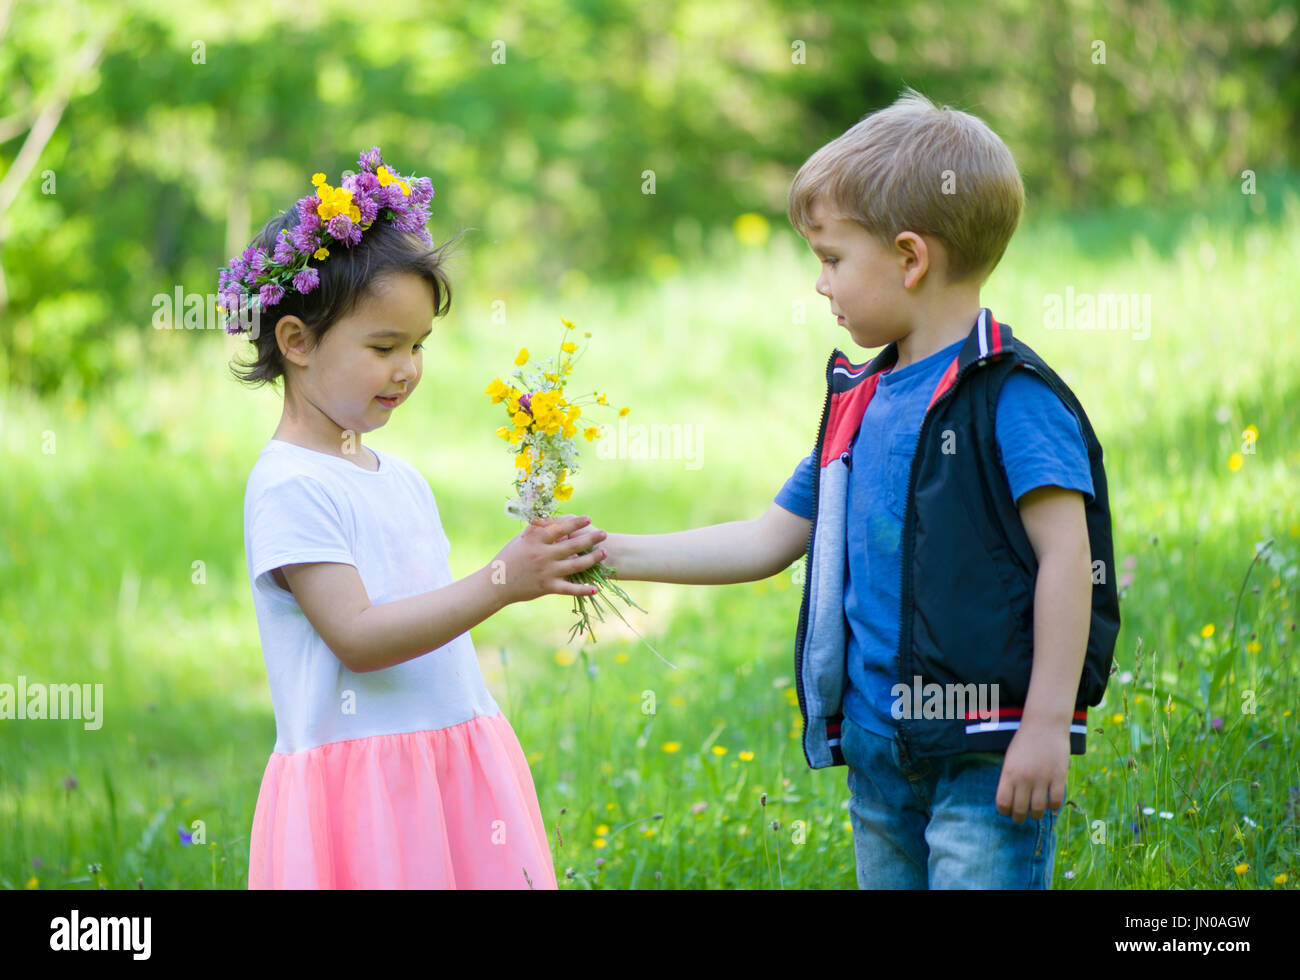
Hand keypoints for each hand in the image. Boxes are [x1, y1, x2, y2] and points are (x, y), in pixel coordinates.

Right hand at [490, 514, 607, 606]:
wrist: (496, 583)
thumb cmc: (508, 557)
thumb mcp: (520, 540)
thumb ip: (537, 530)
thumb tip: (554, 519)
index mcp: (536, 540)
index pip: (560, 528)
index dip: (576, 523)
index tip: (588, 518)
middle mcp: (543, 555)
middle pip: (573, 545)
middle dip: (591, 538)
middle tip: (604, 534)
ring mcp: (547, 572)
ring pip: (576, 565)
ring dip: (592, 559)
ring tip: (604, 553)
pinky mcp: (548, 587)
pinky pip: (569, 589)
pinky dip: (583, 589)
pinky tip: (595, 588)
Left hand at [995, 722, 1068, 822]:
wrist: (1044, 725)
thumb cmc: (1024, 741)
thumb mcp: (1010, 758)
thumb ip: (1009, 778)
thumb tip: (1010, 799)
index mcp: (1009, 773)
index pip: (1003, 803)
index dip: (1004, 811)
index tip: (1007, 811)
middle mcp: (1024, 779)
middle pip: (1020, 810)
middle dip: (1019, 818)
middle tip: (1021, 817)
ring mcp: (1042, 779)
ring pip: (1038, 809)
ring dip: (1036, 815)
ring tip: (1035, 813)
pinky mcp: (1059, 777)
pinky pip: (1056, 801)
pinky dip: (1053, 807)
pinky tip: (1050, 803)